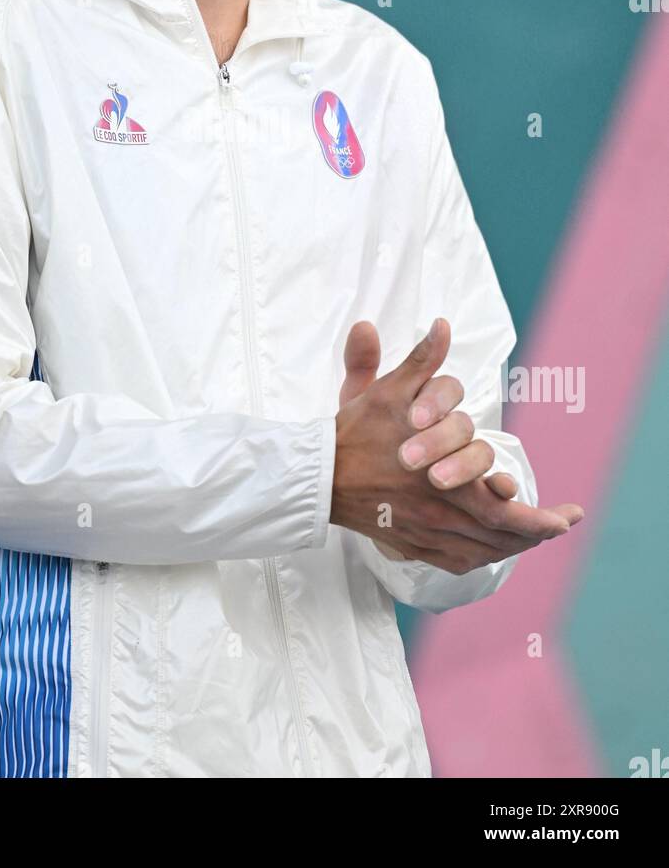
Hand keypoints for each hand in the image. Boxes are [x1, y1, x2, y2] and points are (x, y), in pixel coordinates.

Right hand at [332, 317, 584, 574]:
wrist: (316, 475)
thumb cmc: (354, 432)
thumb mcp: (387, 390)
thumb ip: (419, 361)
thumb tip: (441, 325)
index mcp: (445, 482)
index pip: (509, 509)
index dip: (545, 519)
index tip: (570, 515)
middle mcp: (440, 514)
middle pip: (504, 537)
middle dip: (539, 532)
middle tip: (562, 524)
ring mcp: (424, 535)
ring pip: (483, 551)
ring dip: (514, 546)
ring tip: (536, 536)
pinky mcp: (408, 544)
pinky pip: (456, 561)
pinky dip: (481, 558)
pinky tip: (491, 551)